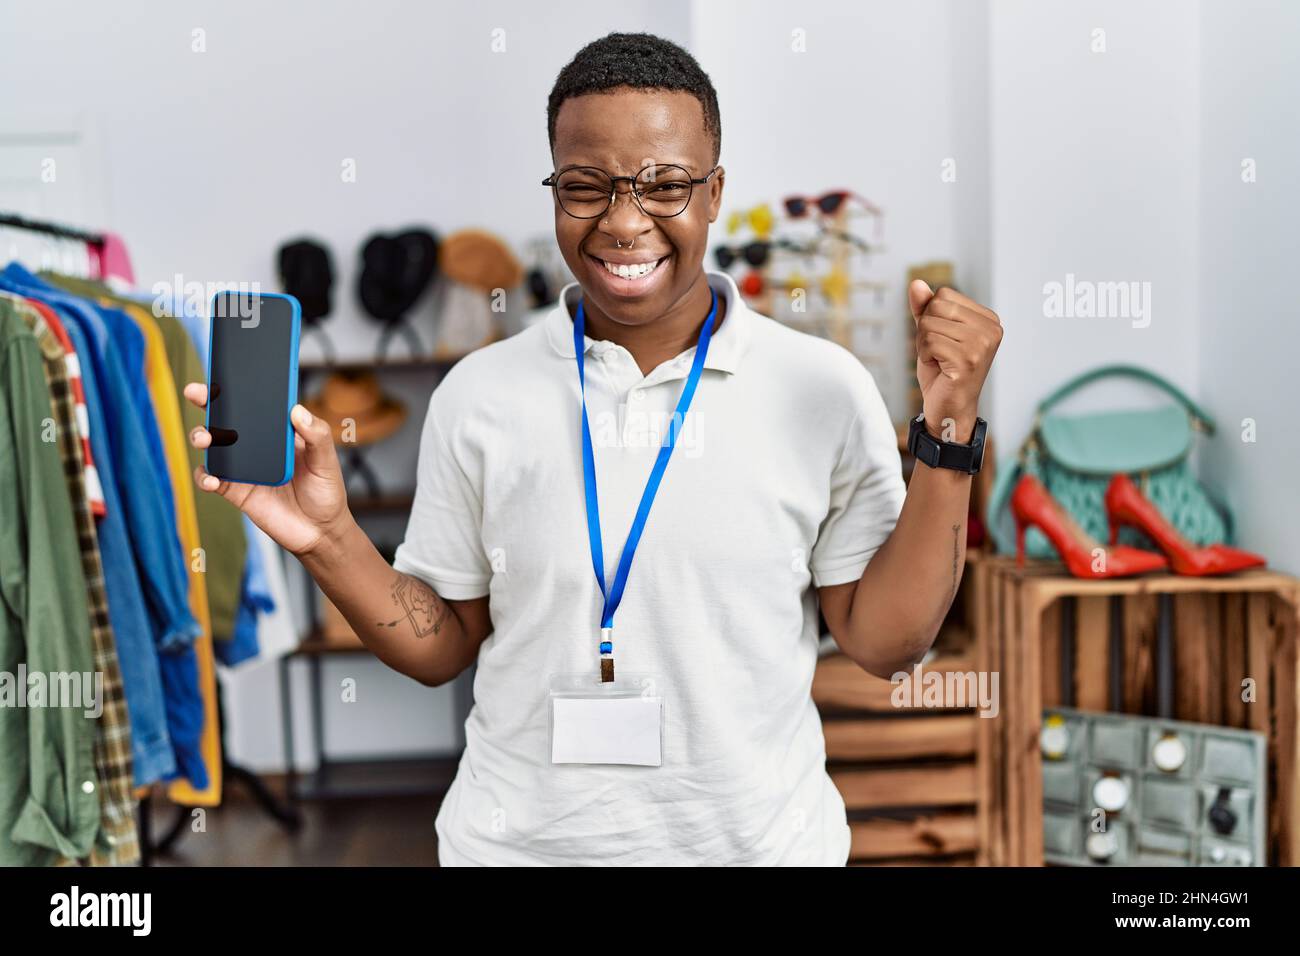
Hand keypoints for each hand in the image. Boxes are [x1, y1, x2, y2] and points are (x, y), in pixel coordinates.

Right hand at [184, 382, 351, 555]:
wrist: (320, 532)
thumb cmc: (326, 491)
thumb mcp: (327, 461)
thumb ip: (317, 435)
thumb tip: (297, 410)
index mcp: (278, 431)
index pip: (256, 403)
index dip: (239, 387)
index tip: (225, 373)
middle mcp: (256, 444)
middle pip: (226, 418)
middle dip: (207, 402)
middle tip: (196, 393)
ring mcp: (243, 466)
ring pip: (213, 445)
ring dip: (201, 436)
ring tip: (205, 438)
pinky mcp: (235, 490)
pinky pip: (212, 479)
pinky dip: (205, 476)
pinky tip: (210, 478)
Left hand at [908, 281, 1001, 442]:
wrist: (948, 409)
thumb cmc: (942, 372)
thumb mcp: (931, 334)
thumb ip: (925, 309)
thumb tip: (916, 284)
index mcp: (988, 319)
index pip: (943, 295)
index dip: (931, 318)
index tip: (943, 341)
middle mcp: (991, 329)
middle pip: (936, 306)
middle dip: (926, 330)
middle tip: (938, 353)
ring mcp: (982, 344)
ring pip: (929, 324)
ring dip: (924, 345)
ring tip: (939, 362)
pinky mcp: (968, 359)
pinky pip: (928, 342)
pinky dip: (925, 356)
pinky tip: (939, 370)